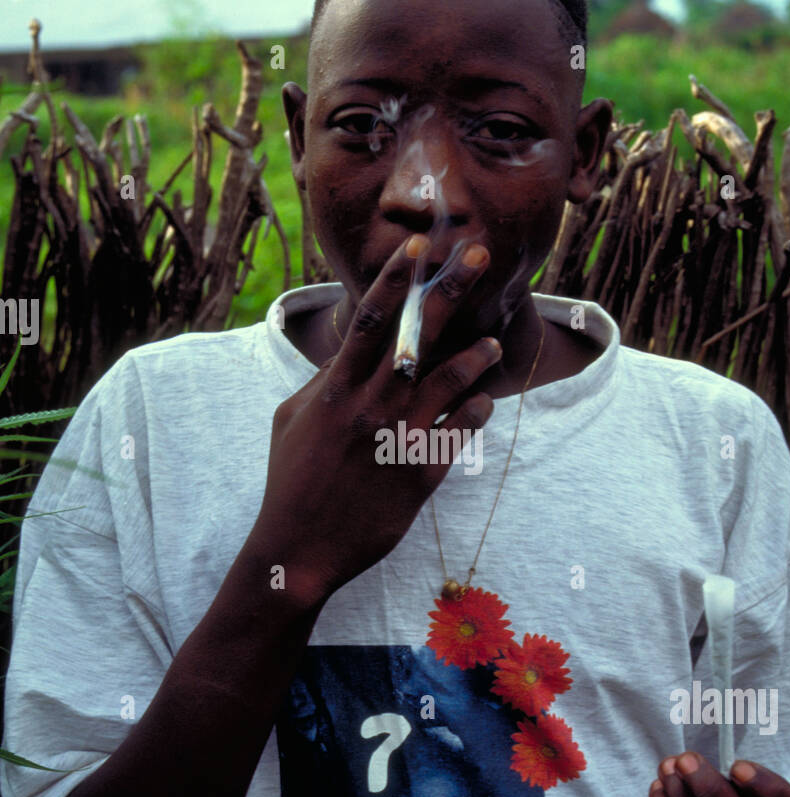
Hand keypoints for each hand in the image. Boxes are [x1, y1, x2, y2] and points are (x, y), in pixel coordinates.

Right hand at [248, 234, 500, 605]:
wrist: (300, 551)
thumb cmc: (290, 482)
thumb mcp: (290, 420)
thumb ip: (321, 382)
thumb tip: (346, 353)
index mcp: (335, 389)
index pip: (372, 320)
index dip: (396, 279)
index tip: (418, 245)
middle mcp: (370, 406)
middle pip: (418, 334)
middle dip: (449, 289)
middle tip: (479, 256)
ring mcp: (399, 439)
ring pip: (450, 382)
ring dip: (476, 358)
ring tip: (491, 345)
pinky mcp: (421, 474)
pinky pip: (461, 432)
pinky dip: (477, 412)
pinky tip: (484, 403)